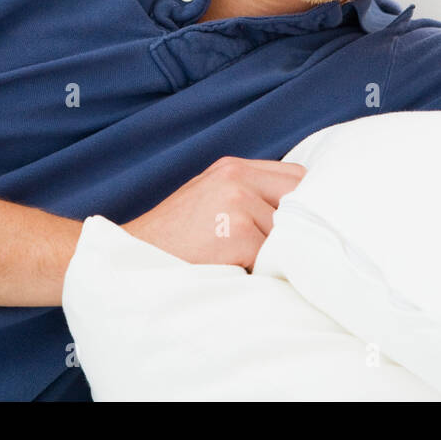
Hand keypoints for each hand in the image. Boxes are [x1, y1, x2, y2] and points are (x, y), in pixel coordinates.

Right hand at [122, 156, 306, 270]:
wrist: (135, 259)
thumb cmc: (174, 239)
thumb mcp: (209, 198)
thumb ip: (249, 193)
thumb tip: (299, 208)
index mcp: (232, 167)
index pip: (296, 175)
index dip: (304, 201)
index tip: (302, 222)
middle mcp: (237, 177)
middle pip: (300, 198)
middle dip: (296, 224)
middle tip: (283, 247)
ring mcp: (238, 203)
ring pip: (286, 232)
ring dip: (275, 251)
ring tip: (246, 261)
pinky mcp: (238, 234)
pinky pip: (272, 256)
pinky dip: (262, 269)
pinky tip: (239, 272)